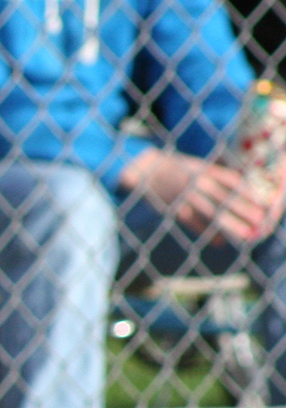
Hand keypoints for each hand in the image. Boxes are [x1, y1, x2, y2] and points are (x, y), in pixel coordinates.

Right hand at [119, 148, 285, 244]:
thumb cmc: (177, 168)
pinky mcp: (174, 209)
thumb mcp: (197, 165)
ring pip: (211, 214)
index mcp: (203, 169)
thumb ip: (217, 176)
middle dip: (244, 211)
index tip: (264, 203)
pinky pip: (194, 224)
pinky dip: (208, 234)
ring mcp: (184, 197)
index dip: (249, 193)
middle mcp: (194, 183)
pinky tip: (221, 242)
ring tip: (246, 235)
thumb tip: (245, 190)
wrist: (144, 169)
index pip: (231, 181)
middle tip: (261, 221)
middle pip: (224, 199)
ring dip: (230, 226)